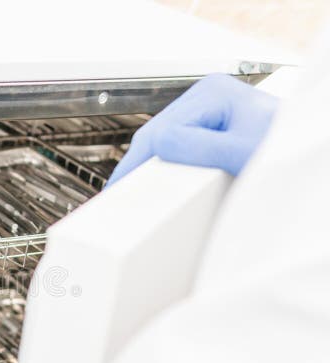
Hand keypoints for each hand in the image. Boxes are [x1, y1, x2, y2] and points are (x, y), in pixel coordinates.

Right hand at [107, 73, 278, 185]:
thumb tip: (161, 145)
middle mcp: (209, 100)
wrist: (310, 162)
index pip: (159, 130)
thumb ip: (203, 147)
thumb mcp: (243, 152)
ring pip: (164, 143)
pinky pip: (178, 150)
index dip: (136, 162)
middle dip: (139, 166)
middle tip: (120, 198)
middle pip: (156, 135)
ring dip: (151, 168)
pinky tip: (158, 185)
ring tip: (134, 195)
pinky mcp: (213, 135)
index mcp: (213, 94)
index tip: (120, 189)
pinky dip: (166, 168)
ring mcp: (210, 116)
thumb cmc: (287, 152)